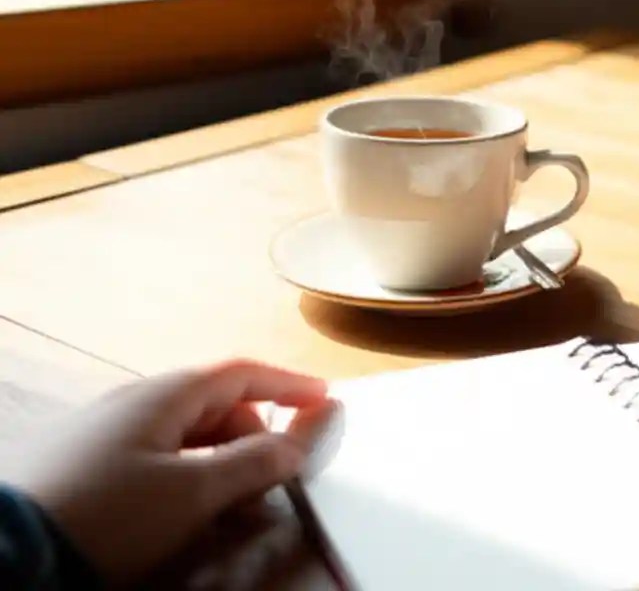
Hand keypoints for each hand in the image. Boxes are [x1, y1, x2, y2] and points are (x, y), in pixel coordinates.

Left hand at [3, 360, 329, 586]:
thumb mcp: (193, 493)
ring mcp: (106, 430)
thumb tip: (294, 445)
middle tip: (276, 476)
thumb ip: (252, 463)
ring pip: (186, 433)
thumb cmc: (109, 513)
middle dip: (255, 434)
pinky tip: (189, 509)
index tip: (324, 397)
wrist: (11, 549)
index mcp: (163, 396)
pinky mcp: (86, 463)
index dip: (287, 384)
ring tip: (234, 502)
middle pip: (216, 405)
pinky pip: (156, 454)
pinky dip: (189, 472)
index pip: (240, 373)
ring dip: (223, 460)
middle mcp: (134, 401)